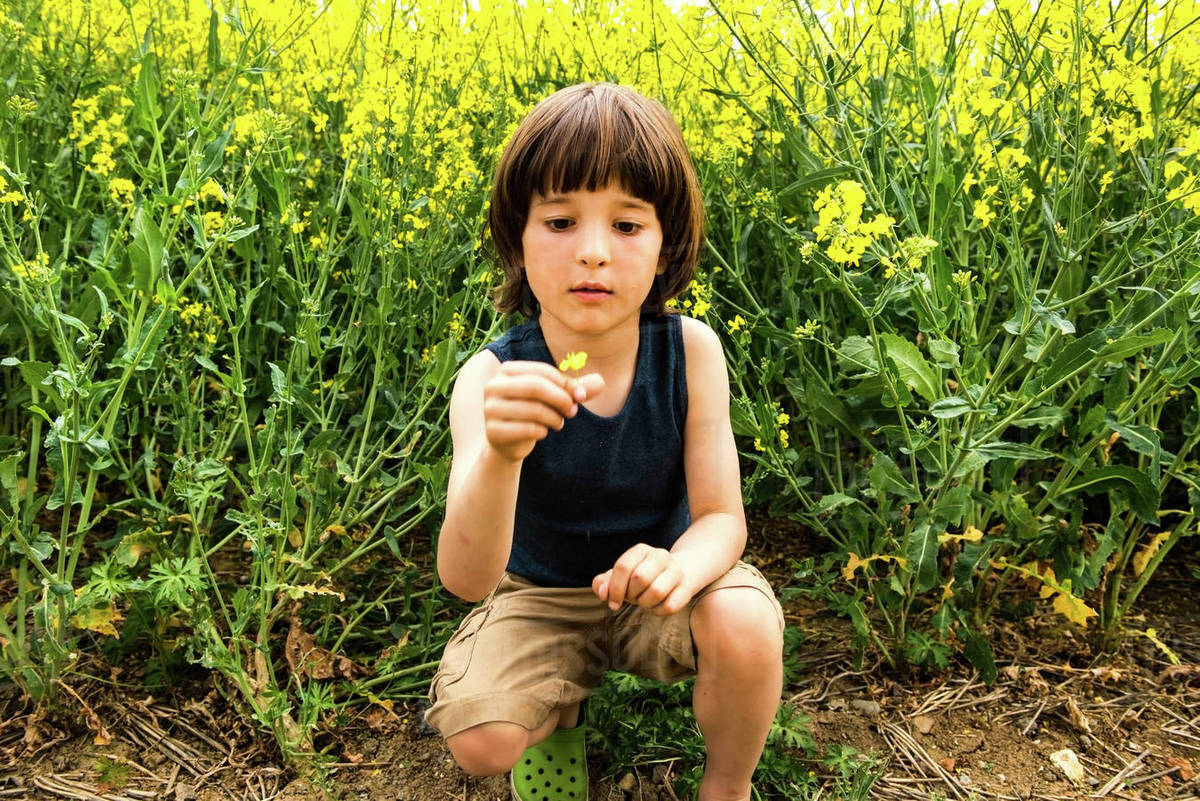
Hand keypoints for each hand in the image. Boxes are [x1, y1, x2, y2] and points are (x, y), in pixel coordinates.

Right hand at [482, 361, 604, 462]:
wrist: (509, 442)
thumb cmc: (533, 412)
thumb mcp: (554, 397)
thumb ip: (576, 389)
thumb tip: (601, 382)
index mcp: (506, 370)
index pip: (542, 371)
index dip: (565, 383)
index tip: (581, 396)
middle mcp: (493, 386)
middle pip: (535, 387)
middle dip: (561, 399)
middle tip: (573, 411)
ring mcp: (489, 408)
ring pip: (533, 409)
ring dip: (554, 418)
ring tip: (559, 422)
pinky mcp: (492, 430)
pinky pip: (527, 429)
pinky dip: (542, 431)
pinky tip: (543, 432)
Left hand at [592, 544, 692, 616]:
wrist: (675, 574)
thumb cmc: (639, 578)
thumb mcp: (619, 578)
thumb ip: (603, 584)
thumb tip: (603, 593)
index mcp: (641, 550)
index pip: (623, 566)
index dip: (614, 588)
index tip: (612, 603)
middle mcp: (660, 555)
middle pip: (640, 577)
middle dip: (631, 594)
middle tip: (632, 598)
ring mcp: (675, 570)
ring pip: (656, 591)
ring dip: (645, 603)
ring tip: (644, 601)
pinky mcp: (686, 587)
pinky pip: (669, 606)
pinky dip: (657, 611)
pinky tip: (656, 606)